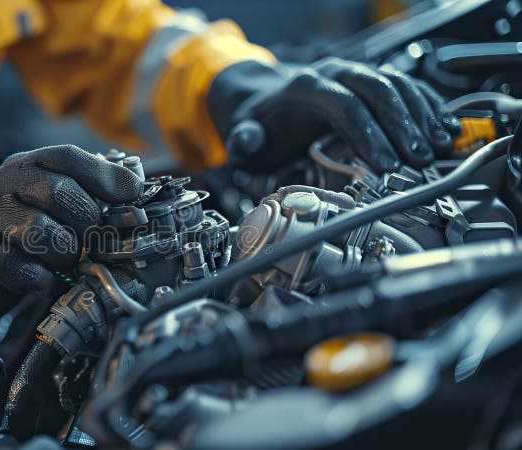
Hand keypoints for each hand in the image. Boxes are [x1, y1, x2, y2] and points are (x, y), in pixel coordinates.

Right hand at [0, 145, 142, 297]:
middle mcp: (2, 183)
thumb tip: (135, 181)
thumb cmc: (30, 229)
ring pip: (39, 231)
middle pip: (59, 192)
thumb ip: (93, 189)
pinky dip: (39, 277)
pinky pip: (15, 265)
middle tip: (91, 238)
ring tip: (66, 259)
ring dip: (64, 252)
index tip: (132, 193)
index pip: (68, 157)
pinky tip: (45, 278)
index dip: (104, 175)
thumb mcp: (58, 203)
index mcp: (27, 165)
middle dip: (86, 221)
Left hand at [208, 57, 461, 172]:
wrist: (269, 99)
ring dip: (420, 116)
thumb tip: (247, 140)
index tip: (385, 164)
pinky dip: (427, 107)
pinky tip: (443, 130)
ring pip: (397, 85)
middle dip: (402, 125)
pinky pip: (407, 87)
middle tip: (418, 160)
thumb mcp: (246, 132)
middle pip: (377, 90)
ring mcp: (356, 75)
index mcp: (306, 86)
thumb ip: (245, 138)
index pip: (344, 105)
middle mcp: (335, 73)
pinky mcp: (372, 83)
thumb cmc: (263, 122)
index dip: (368, 134)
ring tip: (436, 149)